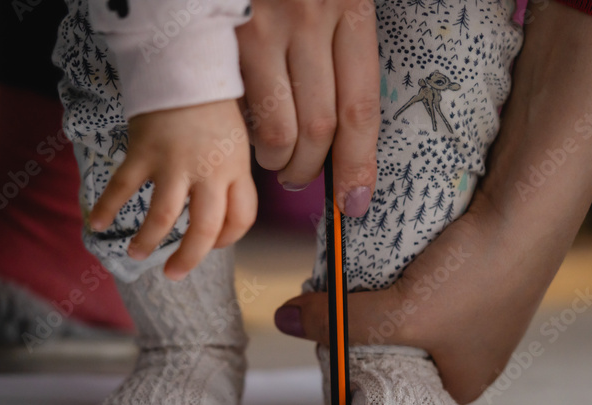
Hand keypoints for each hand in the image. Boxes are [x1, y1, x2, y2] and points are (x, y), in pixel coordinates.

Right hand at [88, 99, 257, 279]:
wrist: (186, 65)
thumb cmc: (213, 106)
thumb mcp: (236, 142)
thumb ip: (230, 176)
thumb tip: (219, 214)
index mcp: (237, 170)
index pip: (241, 220)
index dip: (227, 240)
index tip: (211, 244)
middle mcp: (209, 172)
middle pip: (204, 230)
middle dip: (188, 259)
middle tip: (174, 275)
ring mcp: (175, 163)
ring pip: (163, 218)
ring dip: (147, 241)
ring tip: (137, 254)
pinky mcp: (143, 151)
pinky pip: (123, 188)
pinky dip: (107, 208)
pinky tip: (96, 224)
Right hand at [236, 0, 379, 217]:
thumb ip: (348, 38)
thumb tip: (350, 115)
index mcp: (352, 9)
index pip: (362, 107)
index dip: (360, 162)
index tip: (356, 199)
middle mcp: (314, 20)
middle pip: (324, 126)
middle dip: (317, 169)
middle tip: (308, 179)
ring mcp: (268, 27)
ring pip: (283, 126)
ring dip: (282, 160)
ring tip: (281, 163)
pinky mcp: (229, 34)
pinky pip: (246, 107)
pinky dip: (253, 136)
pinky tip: (255, 139)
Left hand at [273, 191, 550, 403]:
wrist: (529, 206)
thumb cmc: (474, 279)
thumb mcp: (396, 315)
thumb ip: (337, 322)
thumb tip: (285, 319)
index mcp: (463, 383)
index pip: (395, 392)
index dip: (355, 375)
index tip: (320, 350)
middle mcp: (471, 353)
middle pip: (396, 350)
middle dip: (361, 330)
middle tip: (326, 310)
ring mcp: (475, 310)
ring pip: (407, 311)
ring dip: (378, 297)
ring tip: (347, 281)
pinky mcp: (473, 270)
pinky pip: (423, 281)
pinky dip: (398, 272)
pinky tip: (377, 256)